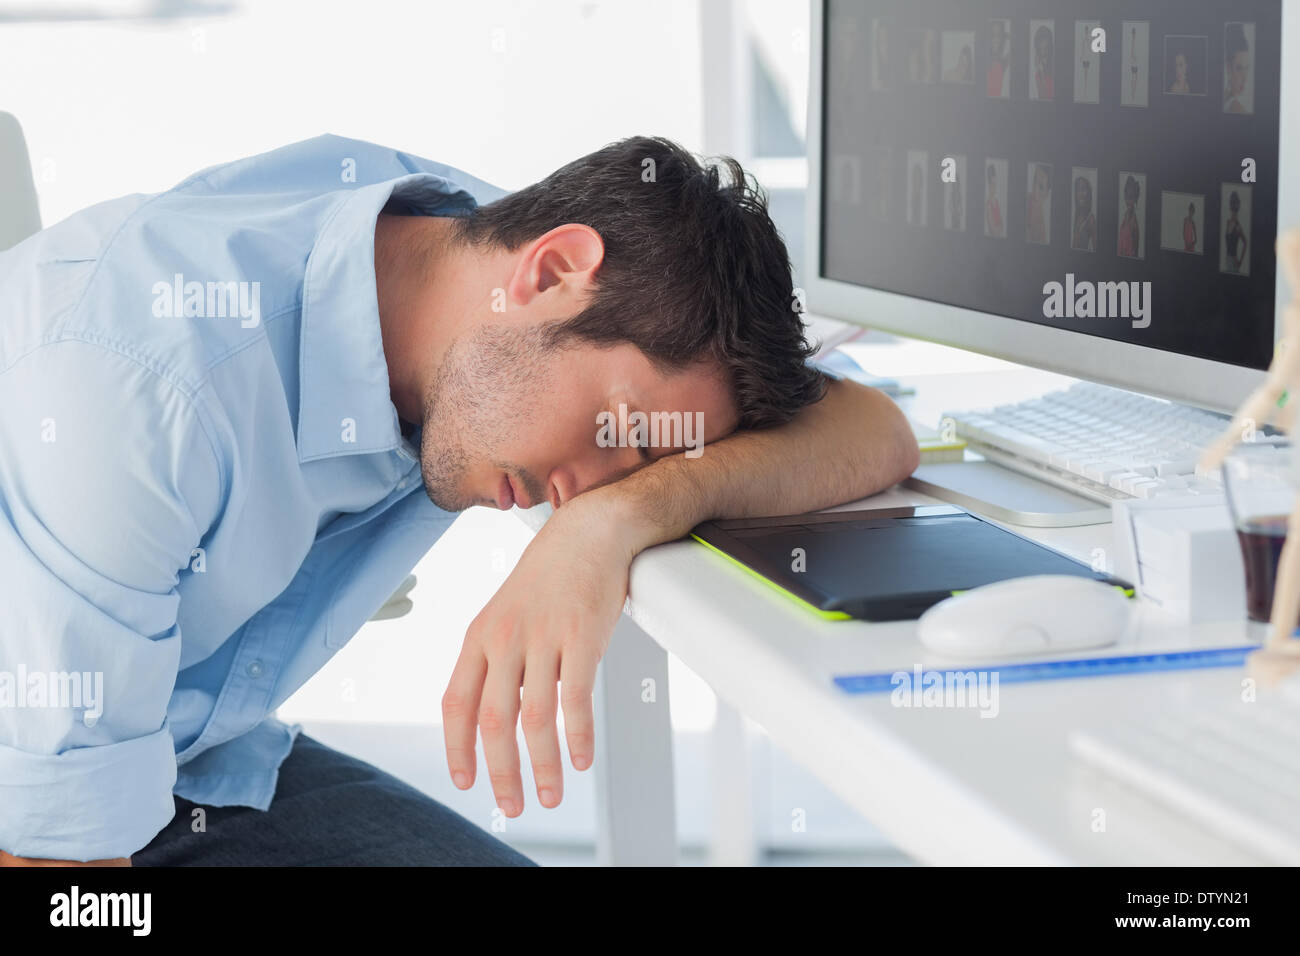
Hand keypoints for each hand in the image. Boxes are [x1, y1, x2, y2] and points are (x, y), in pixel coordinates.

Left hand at [441, 491, 635, 815]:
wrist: (590, 531)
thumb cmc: (551, 575)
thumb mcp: (508, 613)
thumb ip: (500, 661)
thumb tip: (506, 717)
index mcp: (479, 636)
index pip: (455, 704)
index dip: (457, 749)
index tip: (466, 781)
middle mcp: (504, 639)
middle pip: (493, 721)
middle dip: (501, 772)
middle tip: (513, 805)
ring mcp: (542, 637)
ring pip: (534, 719)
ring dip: (542, 766)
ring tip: (552, 794)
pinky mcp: (581, 637)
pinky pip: (576, 700)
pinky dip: (578, 737)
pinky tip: (581, 758)